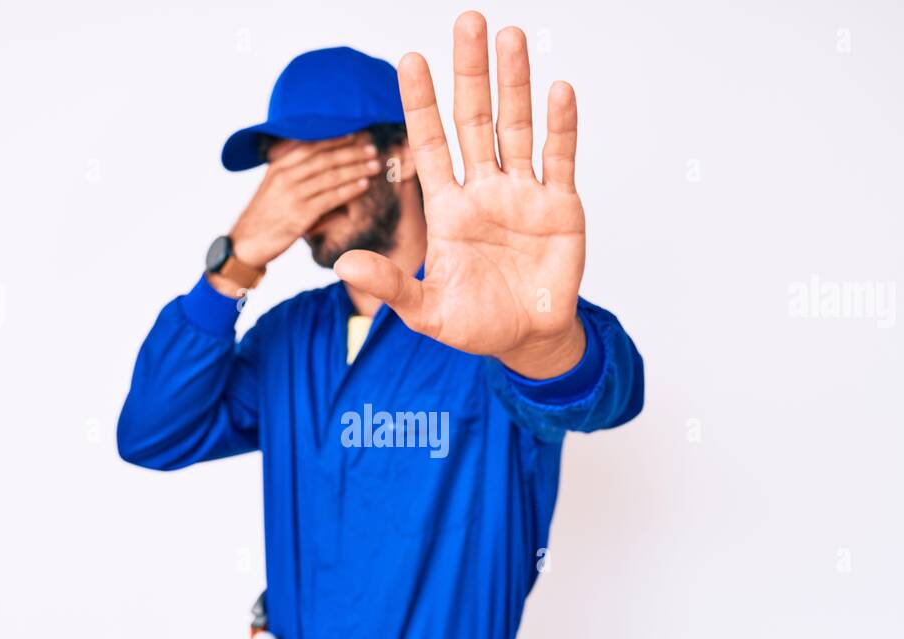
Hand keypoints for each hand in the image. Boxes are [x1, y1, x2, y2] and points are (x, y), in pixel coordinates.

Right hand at [228, 134, 383, 268]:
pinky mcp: (301, 214)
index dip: (336, 138)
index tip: (356, 134)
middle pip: (325, 158)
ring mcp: (293, 195)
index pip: (311, 146)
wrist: (246, 244)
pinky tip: (363, 185)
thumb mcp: (273, 188)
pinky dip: (349, 190)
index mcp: (278, 166)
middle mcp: (285, 176)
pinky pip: (331, 197)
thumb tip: (324, 168)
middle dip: (351, 152)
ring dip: (356, 169)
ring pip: (331, 176)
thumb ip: (295, 175)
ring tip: (374, 165)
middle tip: (372, 148)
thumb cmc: (265, 217)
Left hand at [333, 11, 588, 378]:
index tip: (409, 60)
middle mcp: (484, 191)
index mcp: (448, 210)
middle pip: (473, 120)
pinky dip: (561, 125)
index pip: (429, 145)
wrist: (529, 340)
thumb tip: (342, 265)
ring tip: (510, 36)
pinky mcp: (560, 206)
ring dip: (514, 83)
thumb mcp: (426, 312)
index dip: (421, 103)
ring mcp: (523, 194)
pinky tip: (558, 90)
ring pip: (515, 127)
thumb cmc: (476, 325)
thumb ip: (390, 286)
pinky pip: (559, 158)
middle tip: (467, 22)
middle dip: (469, 73)